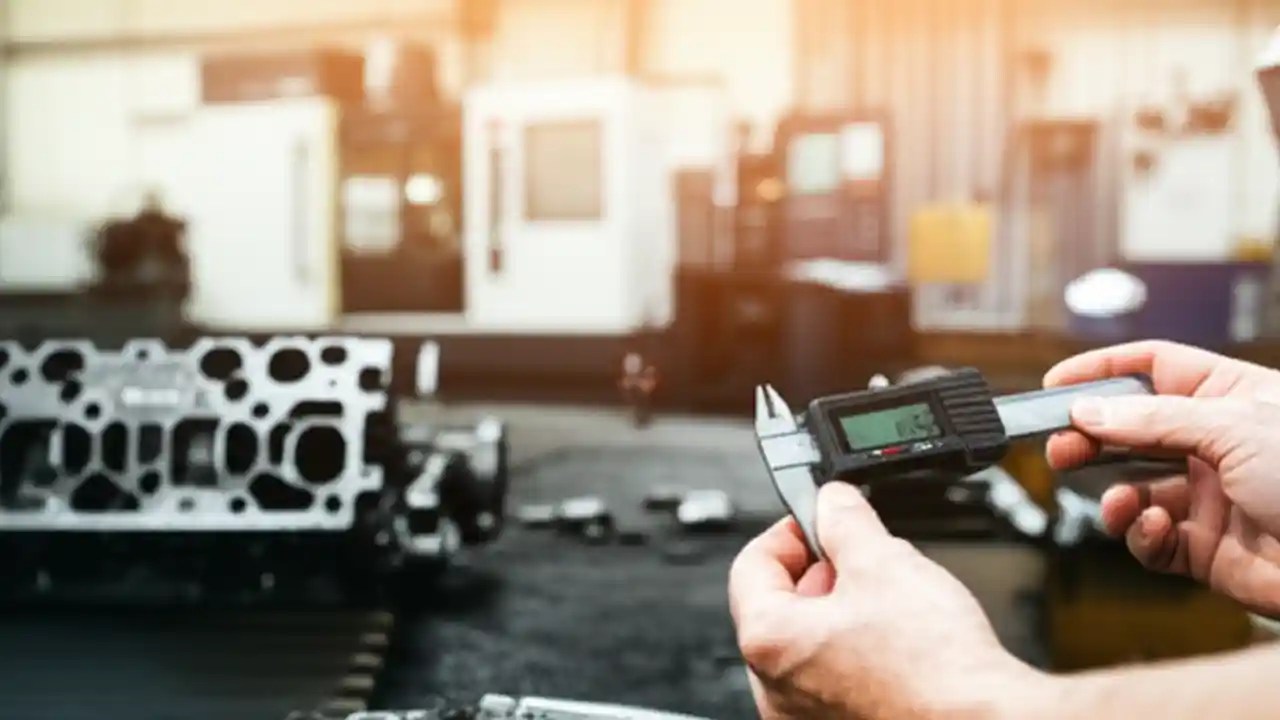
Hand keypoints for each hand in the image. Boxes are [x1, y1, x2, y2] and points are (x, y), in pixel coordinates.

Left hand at [728, 483, 1044, 719]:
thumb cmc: (935, 669)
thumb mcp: (884, 563)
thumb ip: (845, 520)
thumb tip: (832, 501)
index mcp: (768, 641)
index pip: (752, 565)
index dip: (790, 532)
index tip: (818, 521)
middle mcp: (776, 691)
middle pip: (781, 608)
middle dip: (821, 575)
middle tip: (862, 559)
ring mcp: (805, 719)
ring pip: (810, 647)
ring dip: (841, 615)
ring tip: (890, 604)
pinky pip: (834, 681)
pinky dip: (857, 656)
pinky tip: (899, 646)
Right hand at [1046, 340, 1279, 614]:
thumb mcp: (1233, 428)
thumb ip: (1152, 419)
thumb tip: (1088, 410)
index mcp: (1229, 397)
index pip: (1154, 368)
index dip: (1104, 370)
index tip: (1057, 383)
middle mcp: (1215, 444)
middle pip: (1131, 430)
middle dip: (1091, 440)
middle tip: (1059, 448)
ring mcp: (1209, 496)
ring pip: (1134, 490)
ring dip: (1115, 498)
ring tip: (1115, 503)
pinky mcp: (1205, 548)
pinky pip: (1152, 540)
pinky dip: (1142, 535)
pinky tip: (1153, 528)